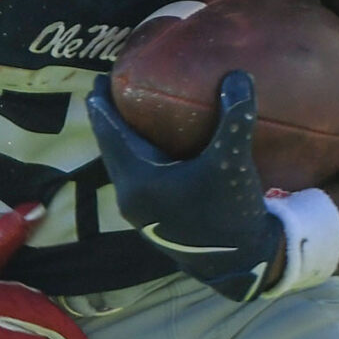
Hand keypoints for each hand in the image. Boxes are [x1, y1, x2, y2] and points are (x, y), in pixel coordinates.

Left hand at [87, 71, 281, 302]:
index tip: (100, 78)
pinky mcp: (151, 218)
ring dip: (122, 137)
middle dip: (109, 117)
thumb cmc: (230, 213)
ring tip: (129, 112)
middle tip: (112, 87)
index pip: (109, 133)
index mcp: (137, 180)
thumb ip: (234, 118)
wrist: (238, 263)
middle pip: (110, 147)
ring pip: (120, 163)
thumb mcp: (233, 163)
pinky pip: (134, 175)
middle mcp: (129, 196)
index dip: (103, 104)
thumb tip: (237, 75)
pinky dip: (136, 154)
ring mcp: (137, 210)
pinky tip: (153, 144)